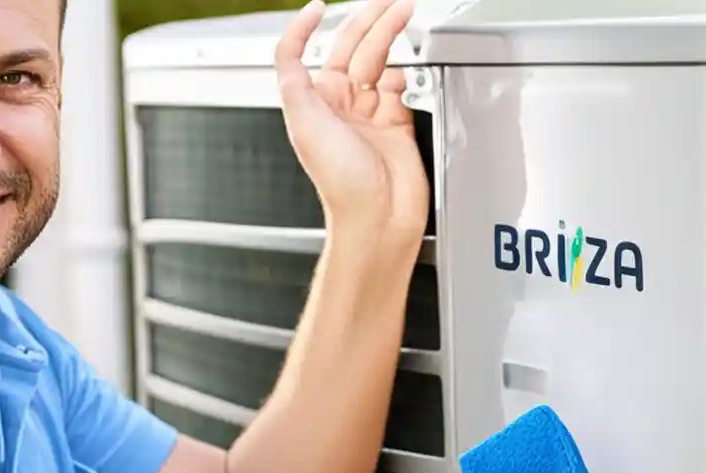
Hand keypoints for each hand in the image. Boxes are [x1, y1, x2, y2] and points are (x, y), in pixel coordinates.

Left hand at [274, 0, 429, 242]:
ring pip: (380, 63)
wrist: (378, 218)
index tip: (318, 7)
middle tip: (391, 2)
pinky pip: (403, 87)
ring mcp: (370, 115)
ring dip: (391, 38)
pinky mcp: (398, 125)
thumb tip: (293, 40)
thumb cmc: (340, 182)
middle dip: (370, 21)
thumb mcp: (304, 122)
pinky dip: (409, 72)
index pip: (303, 55)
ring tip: (405, 16)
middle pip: (352, 50)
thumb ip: (293, 76)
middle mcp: (341, 107)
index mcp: (313, 104)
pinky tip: (412, 63)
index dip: (306, 28)